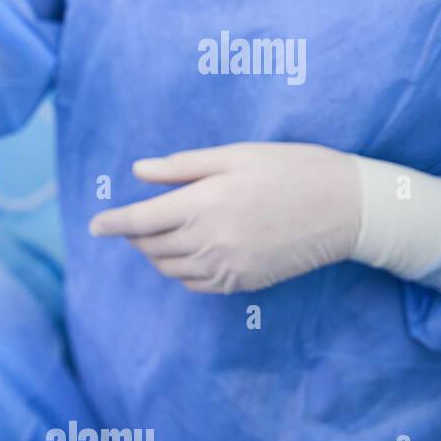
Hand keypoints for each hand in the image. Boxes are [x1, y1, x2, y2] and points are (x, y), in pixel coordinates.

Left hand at [88, 142, 361, 293]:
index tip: (94, 225)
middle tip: (133, 222)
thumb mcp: (234, 156)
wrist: (347, 208)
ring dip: (155, 253)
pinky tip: (188, 254)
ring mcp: (226, 267)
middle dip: (134, 235)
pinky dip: (181, 271)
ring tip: (159, 236)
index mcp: (203, 205)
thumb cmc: (290, 169)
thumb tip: (138, 171)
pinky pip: (195, 284)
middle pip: (150, 246)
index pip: (139, 221)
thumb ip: (181, 168)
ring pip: (169, 268)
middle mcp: (209, 241)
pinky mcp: (243, 283)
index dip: (112, 223)